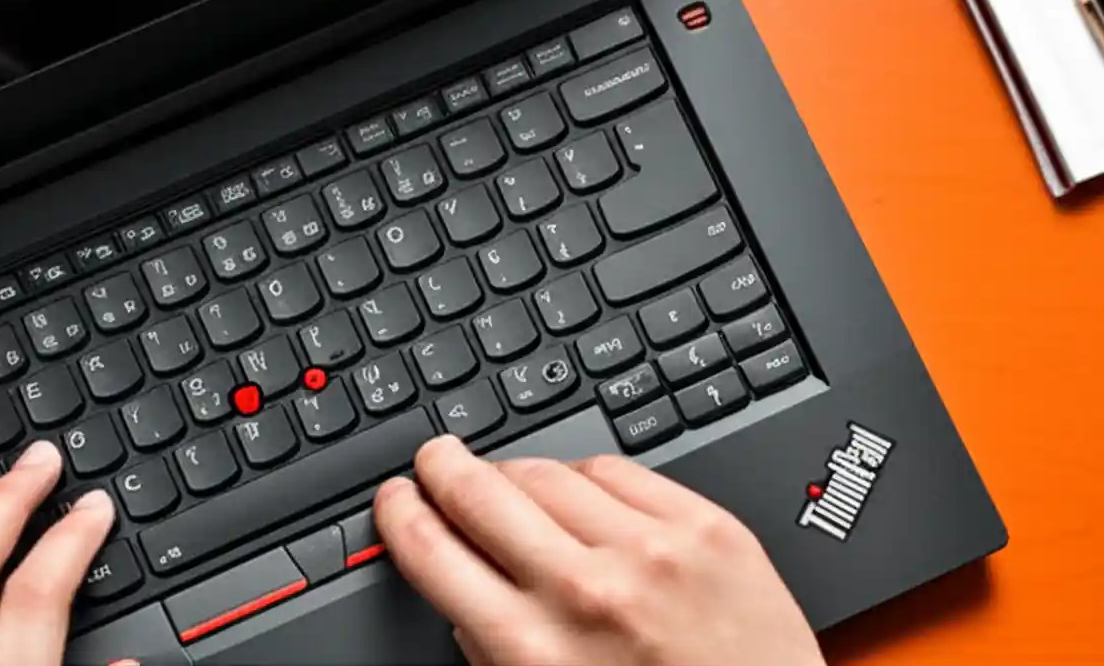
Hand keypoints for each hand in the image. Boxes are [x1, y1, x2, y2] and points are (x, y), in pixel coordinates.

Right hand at [374, 436, 823, 665]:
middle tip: (434, 458)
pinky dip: (589, 476)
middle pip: (481, 492)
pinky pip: (619, 468)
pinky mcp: (706, 526)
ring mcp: (652, 550)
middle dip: (442, 466)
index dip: (402, 514)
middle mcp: (587, 592)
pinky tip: (583, 491)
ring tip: (507, 478)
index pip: (433, 551)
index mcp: (533, 651)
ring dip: (514, 470)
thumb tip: (457, 583)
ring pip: (547, 470)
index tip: (397, 499)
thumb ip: (491, 651)